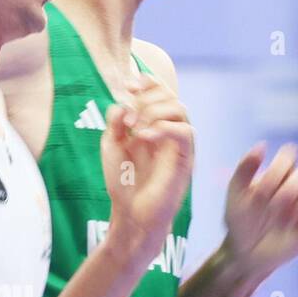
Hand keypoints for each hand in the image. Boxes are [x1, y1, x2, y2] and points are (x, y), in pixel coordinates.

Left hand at [100, 75, 193, 265]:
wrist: (130, 214)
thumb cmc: (123, 182)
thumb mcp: (111, 144)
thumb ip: (116, 120)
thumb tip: (124, 102)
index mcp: (153, 124)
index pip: (159, 91)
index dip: (147, 82)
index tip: (128, 87)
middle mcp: (169, 131)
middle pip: (171, 95)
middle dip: (148, 98)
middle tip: (129, 118)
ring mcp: (179, 144)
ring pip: (180, 109)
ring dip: (154, 112)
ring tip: (135, 129)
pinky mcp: (185, 159)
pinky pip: (185, 132)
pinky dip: (163, 128)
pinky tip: (143, 137)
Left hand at [223, 142, 297, 282]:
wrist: (244, 252)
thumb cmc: (241, 220)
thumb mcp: (236, 195)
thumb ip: (245, 169)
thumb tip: (262, 145)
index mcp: (281, 172)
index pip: (289, 157)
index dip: (277, 172)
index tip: (260, 190)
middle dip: (290, 187)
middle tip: (273, 206)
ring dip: (297, 207)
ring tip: (280, 221)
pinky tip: (295, 230)